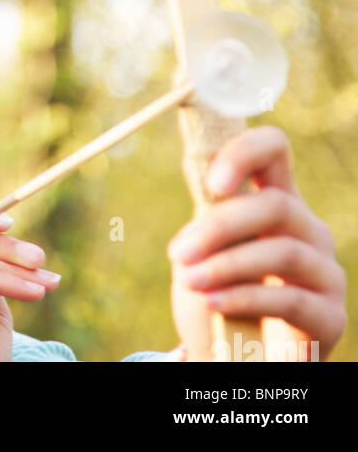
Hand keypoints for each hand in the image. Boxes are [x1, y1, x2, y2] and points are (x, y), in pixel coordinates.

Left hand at [168, 126, 345, 360]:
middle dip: (220, 227)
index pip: (274, 150)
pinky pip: (290, 299)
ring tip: (189, 280)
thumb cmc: (219, 294)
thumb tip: (201, 175)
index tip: (211, 184)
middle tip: (178, 252)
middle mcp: (308, 229)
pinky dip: (243, 298)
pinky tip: (213, 302)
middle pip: (276, 205)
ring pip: (282, 251)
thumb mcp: (206, 249)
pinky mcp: (330, 316)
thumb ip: (207, 214)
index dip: (245, 154)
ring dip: (226, 264)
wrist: (236, 358)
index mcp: (277, 200)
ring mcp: (325, 272)